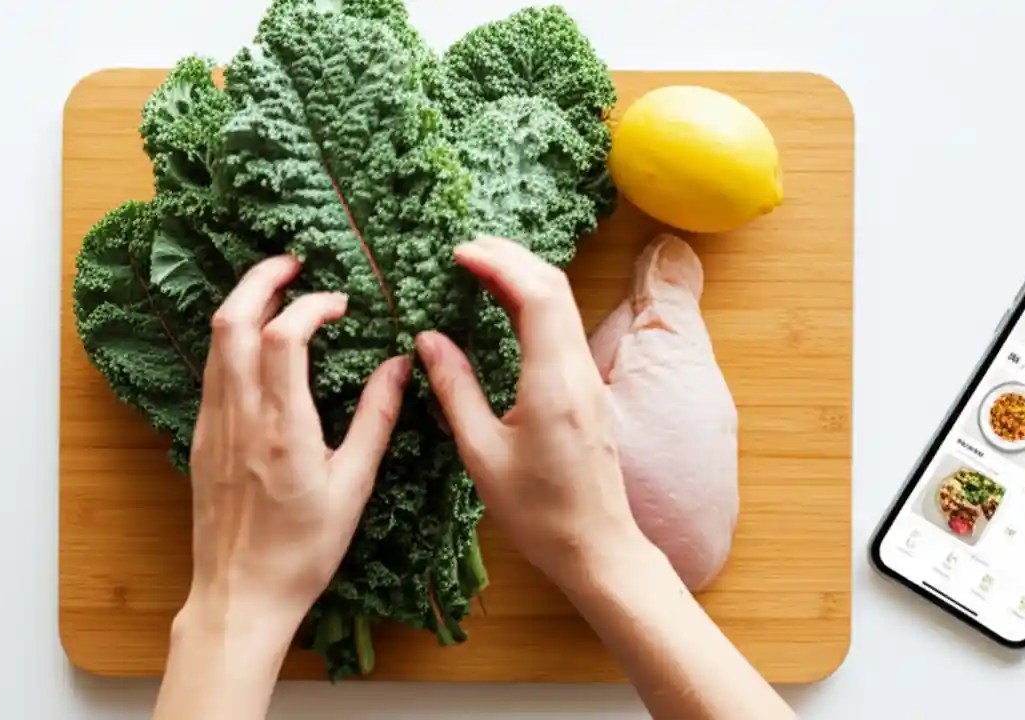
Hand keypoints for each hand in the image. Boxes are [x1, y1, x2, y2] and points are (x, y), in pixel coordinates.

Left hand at [181, 255, 410, 635]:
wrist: (241, 594)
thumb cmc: (304, 550)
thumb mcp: (354, 485)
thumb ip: (376, 418)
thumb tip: (399, 364)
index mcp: (284, 430)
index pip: (286, 337)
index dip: (312, 305)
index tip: (340, 304)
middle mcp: (240, 419)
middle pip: (233, 322)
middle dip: (261, 279)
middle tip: (293, 262)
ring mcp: (213, 426)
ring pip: (215, 342)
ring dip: (243, 304)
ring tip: (276, 288)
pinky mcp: (200, 438)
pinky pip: (211, 370)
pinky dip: (233, 339)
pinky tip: (258, 341)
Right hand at [415, 236, 639, 588]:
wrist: (597, 547)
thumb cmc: (537, 513)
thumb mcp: (481, 454)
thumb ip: (455, 390)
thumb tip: (428, 339)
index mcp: (552, 382)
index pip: (535, 296)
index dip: (499, 262)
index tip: (459, 252)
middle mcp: (579, 371)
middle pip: (555, 287)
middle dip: (512, 256)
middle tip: (465, 247)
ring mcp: (590, 379)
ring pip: (563, 304)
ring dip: (525, 275)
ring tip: (480, 265)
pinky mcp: (589, 390)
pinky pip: (564, 328)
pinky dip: (535, 302)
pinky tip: (508, 305)